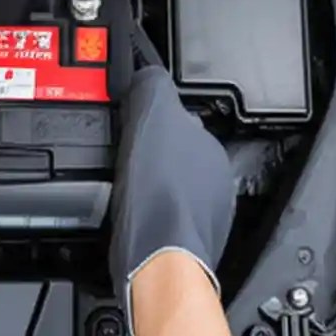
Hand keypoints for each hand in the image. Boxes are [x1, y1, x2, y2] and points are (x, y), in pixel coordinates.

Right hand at [110, 66, 235, 333]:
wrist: (159, 263)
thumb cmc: (155, 199)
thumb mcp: (149, 119)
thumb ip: (152, 87)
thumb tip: (146, 72)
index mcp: (207, 148)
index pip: (179, 120)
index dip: (149, 119)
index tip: (129, 124)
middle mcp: (213, 180)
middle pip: (176, 155)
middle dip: (152, 154)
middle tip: (121, 158)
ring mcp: (205, 213)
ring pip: (172, 187)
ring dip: (152, 185)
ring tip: (125, 190)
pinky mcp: (189, 243)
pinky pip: (167, 217)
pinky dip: (151, 214)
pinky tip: (133, 218)